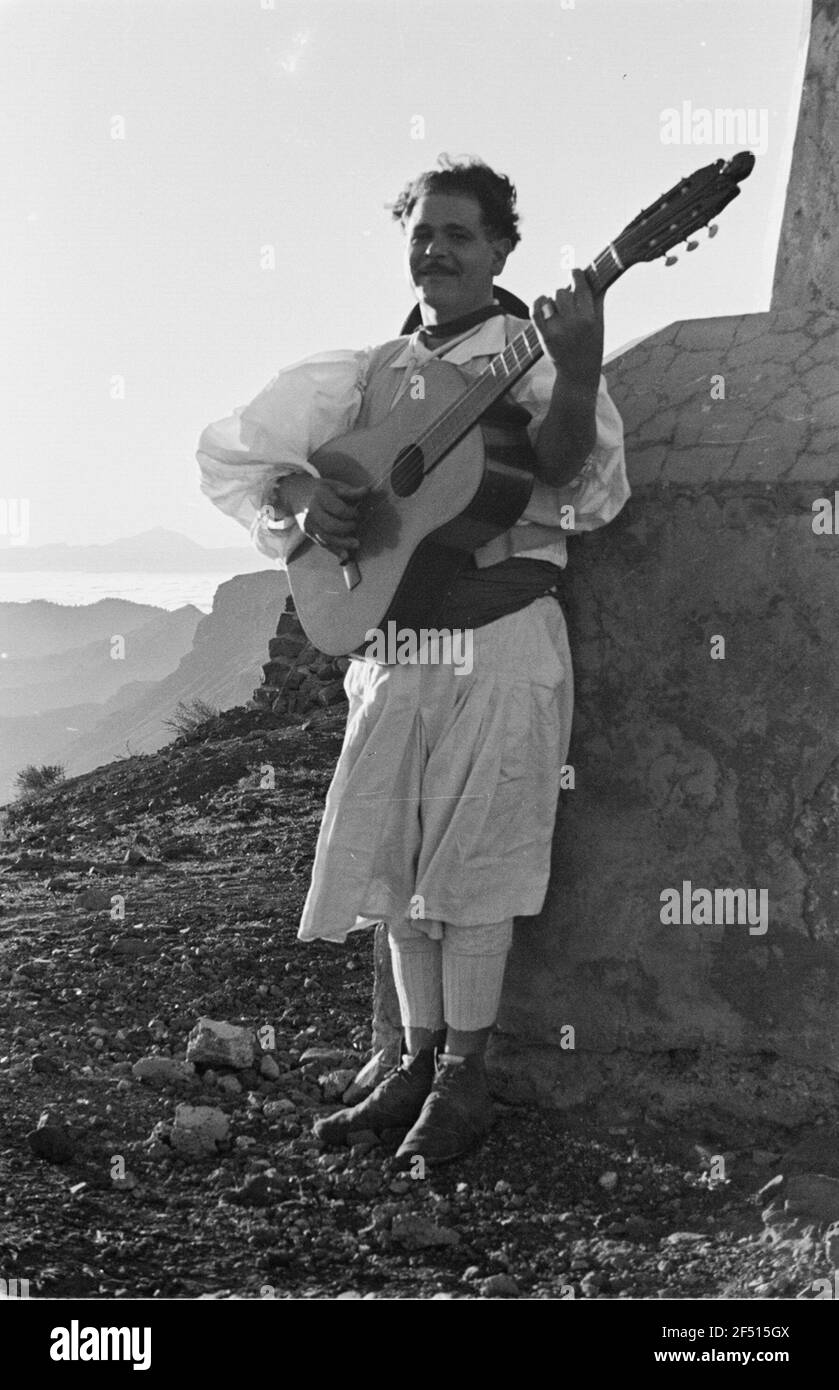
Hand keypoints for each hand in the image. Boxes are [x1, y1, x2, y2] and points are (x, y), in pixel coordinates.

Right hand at [269, 474, 368, 561]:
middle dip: (346, 528)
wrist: (296, 494)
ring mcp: (308, 524)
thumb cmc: (319, 489)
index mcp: (319, 496)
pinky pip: (322, 544)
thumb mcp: (334, 486)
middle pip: (330, 526)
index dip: (351, 513)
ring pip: (325, 538)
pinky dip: (334, 550)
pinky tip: (345, 555)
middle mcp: (312, 511)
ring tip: (356, 544)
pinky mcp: (308, 532)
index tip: (356, 513)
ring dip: (342, 543)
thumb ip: (350, 491)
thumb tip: (367, 491)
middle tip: (355, 526)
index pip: (338, 509)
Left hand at [532, 269, 603, 393]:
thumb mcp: (599, 324)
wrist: (578, 373)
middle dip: (564, 293)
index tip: (574, 271)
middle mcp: (573, 323)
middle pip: (562, 292)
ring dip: (552, 302)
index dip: (576, 275)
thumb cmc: (591, 345)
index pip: (581, 288)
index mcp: (590, 318)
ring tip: (558, 311)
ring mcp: (557, 330)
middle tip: (567, 302)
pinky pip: (535, 311)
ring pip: (549, 300)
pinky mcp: (545, 336)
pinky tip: (542, 303)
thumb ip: (597, 300)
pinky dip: (537, 303)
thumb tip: (596, 276)